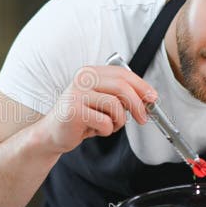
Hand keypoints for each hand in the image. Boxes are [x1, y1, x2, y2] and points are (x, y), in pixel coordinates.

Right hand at [39, 65, 157, 153]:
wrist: (52, 134)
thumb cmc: (79, 117)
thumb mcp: (100, 101)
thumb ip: (119, 95)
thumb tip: (147, 97)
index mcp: (90, 73)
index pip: (122, 74)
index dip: (141, 86)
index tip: (152, 98)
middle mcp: (82, 80)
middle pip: (122, 87)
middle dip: (137, 104)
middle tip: (143, 118)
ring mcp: (77, 95)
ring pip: (115, 106)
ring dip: (119, 121)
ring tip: (109, 125)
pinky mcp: (75, 112)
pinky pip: (105, 123)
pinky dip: (106, 131)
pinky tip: (94, 130)